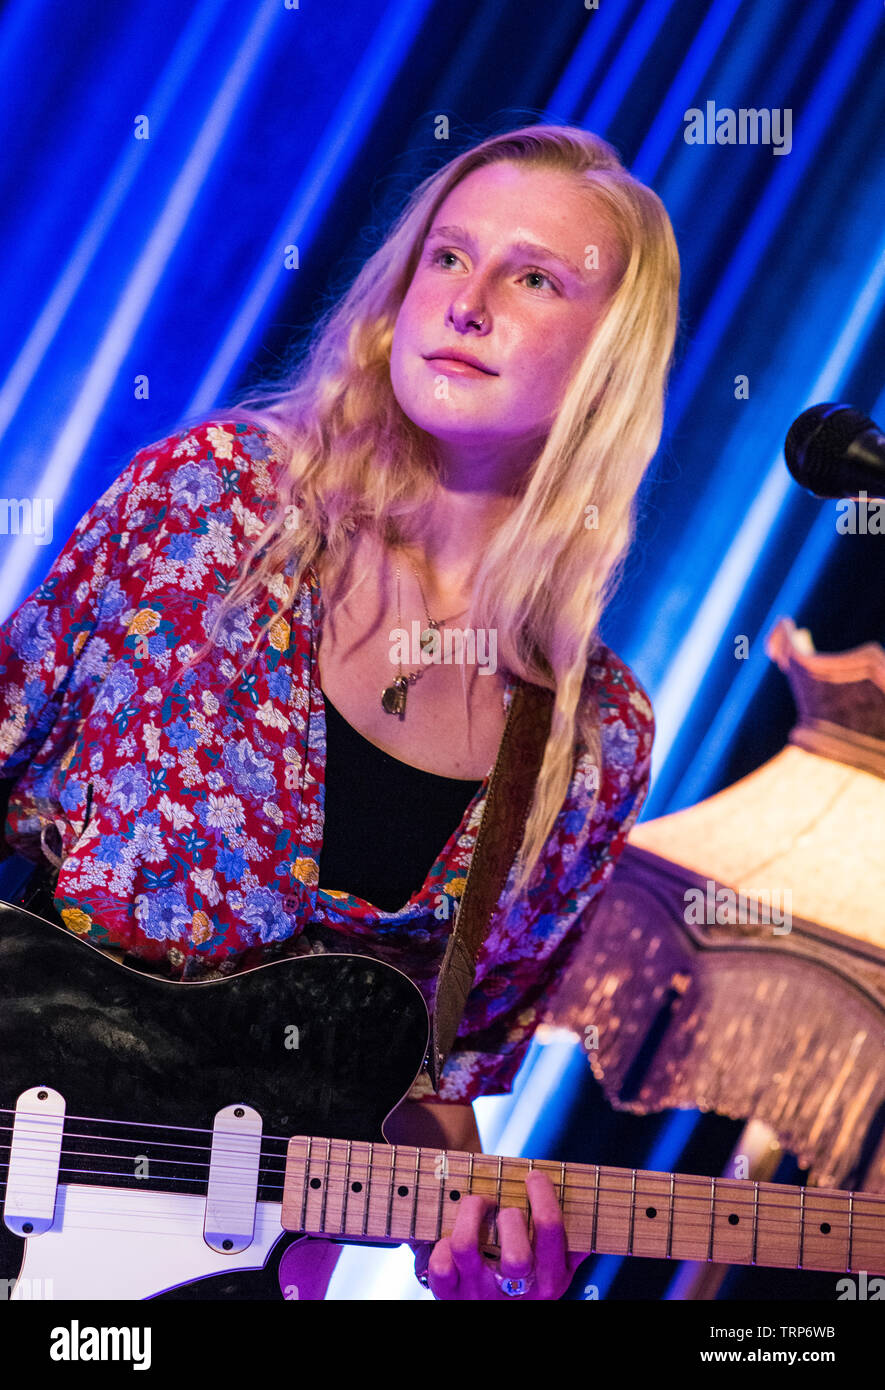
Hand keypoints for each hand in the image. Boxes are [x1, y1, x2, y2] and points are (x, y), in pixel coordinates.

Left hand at [417, 1169, 585, 1299]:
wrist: (493, 1314)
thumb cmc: (528, 1283)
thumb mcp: (557, 1270)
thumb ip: (572, 1244)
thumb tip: (589, 1206)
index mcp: (550, 1280)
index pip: (550, 1230)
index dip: (542, 1194)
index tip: (533, 1176)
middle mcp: (516, 1291)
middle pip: (515, 1255)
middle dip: (509, 1218)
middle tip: (503, 1206)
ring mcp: (479, 1294)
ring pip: (466, 1246)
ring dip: (470, 1213)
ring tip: (476, 1203)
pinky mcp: (449, 1294)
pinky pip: (440, 1266)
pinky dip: (440, 1245)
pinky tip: (451, 1237)